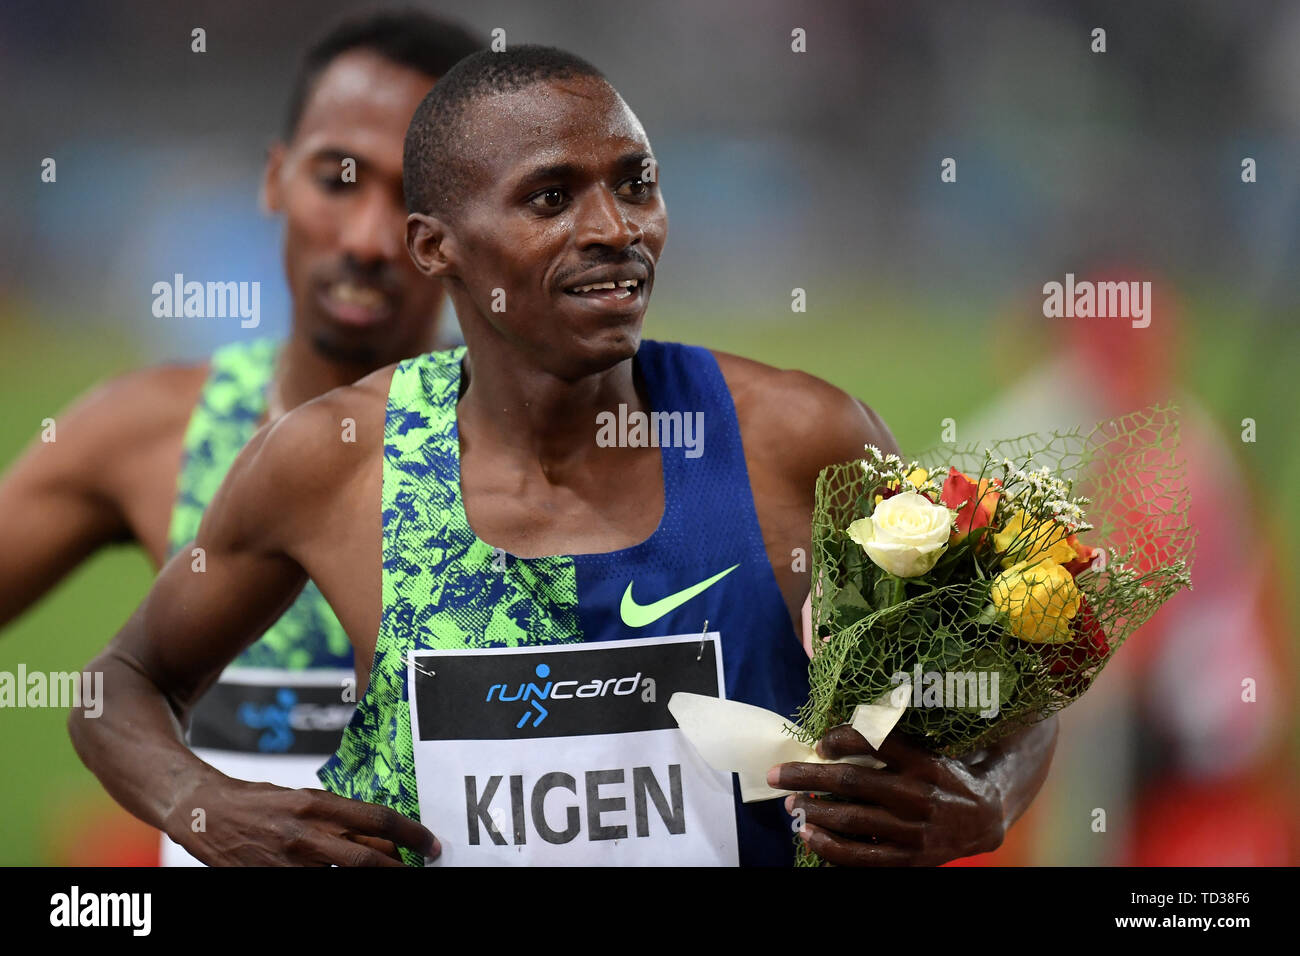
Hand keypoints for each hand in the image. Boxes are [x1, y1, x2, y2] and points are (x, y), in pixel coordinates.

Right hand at [167, 777, 437, 865]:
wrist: (206, 813)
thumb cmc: (260, 802)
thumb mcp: (304, 800)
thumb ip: (341, 819)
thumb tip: (383, 841)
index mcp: (316, 806)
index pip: (377, 820)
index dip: (412, 834)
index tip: (431, 843)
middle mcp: (305, 835)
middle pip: (367, 860)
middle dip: (400, 868)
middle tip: (420, 868)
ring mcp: (289, 863)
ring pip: (346, 876)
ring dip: (373, 877)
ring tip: (387, 874)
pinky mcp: (273, 879)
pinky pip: (316, 887)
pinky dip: (334, 884)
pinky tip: (343, 880)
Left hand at [769, 724, 1005, 865]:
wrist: (985, 818)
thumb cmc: (944, 774)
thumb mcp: (926, 749)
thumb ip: (888, 740)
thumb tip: (834, 735)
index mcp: (923, 761)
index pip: (874, 742)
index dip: (840, 740)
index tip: (818, 744)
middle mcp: (919, 794)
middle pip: (851, 782)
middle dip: (807, 777)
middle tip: (778, 773)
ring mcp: (914, 830)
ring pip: (851, 819)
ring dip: (813, 811)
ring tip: (790, 803)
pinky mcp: (909, 859)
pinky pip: (861, 856)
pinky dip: (830, 847)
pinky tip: (809, 836)